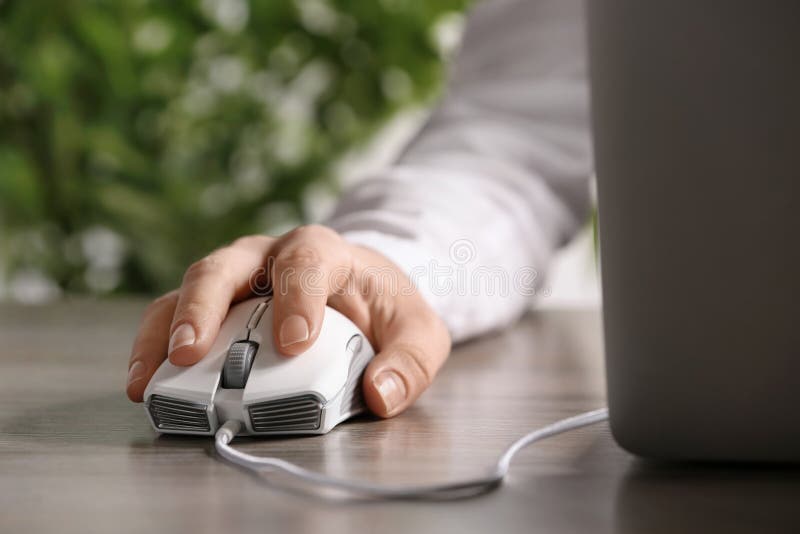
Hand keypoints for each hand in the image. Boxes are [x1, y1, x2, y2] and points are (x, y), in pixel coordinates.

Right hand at [125, 225, 450, 417]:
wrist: (363, 294)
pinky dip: (155, 345)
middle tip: (192, 353)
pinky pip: (174, 314)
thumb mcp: (419, 332)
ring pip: (190, 288)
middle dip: (205, 307)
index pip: (306, 262)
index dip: (297, 298)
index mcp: (324, 253)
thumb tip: (380, 394)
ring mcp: (237, 279)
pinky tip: (145, 380)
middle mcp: (270, 257)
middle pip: (227, 265)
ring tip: (150, 377)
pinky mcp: (216, 305)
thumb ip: (411, 361)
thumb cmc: (385, 308)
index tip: (294, 343)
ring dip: (167, 329)